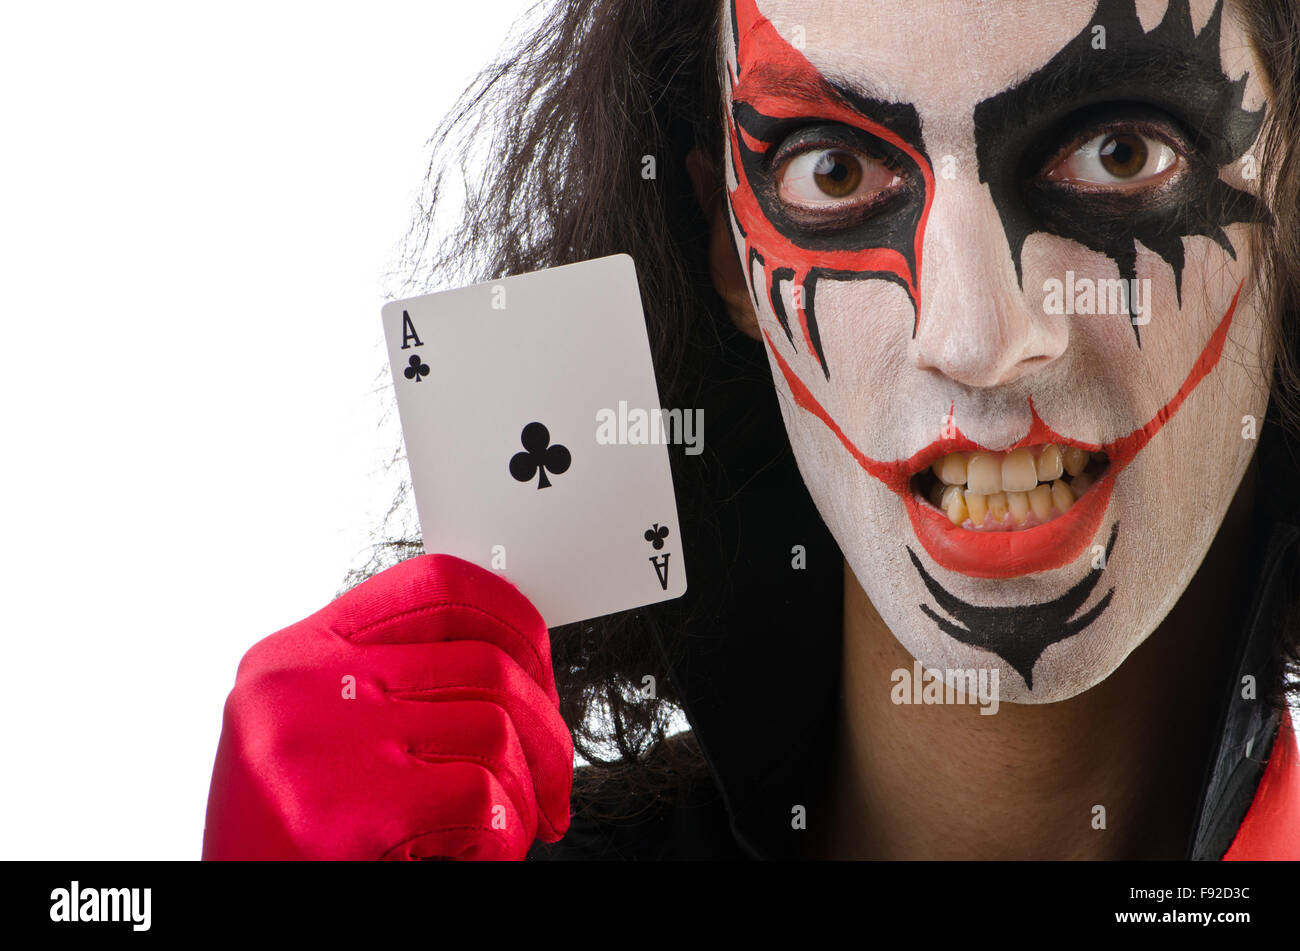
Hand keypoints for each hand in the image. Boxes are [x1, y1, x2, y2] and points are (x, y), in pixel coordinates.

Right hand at [202, 554, 572, 859]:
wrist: (231, 909)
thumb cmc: (290, 840)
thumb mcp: (318, 736)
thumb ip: (391, 686)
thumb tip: (511, 664)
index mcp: (297, 655)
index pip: (438, 586)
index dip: (514, 619)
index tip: (540, 670)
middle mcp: (302, 687)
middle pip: (485, 662)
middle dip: (545, 728)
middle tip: (552, 780)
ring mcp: (322, 745)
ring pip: (495, 729)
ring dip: (527, 792)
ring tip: (512, 827)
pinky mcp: (344, 814)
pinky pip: (481, 800)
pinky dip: (504, 837)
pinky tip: (478, 855)